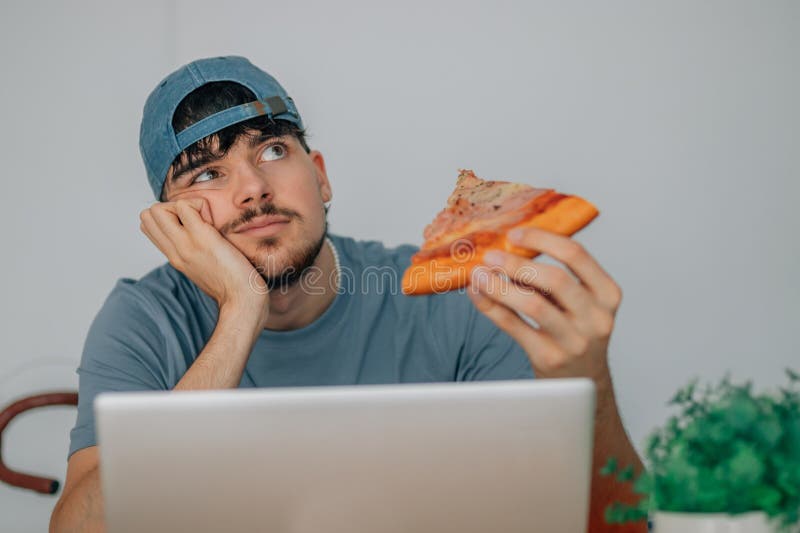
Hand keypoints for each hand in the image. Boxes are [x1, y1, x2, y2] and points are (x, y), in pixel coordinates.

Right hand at [139, 199, 268, 320]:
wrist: (242, 300)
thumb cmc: (232, 286)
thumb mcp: (205, 269)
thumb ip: (195, 253)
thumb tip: (197, 237)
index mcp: (175, 258)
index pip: (149, 228)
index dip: (167, 217)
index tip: (190, 225)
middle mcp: (174, 251)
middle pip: (148, 216)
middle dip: (170, 208)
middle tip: (196, 220)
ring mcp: (185, 244)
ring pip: (158, 209)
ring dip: (183, 206)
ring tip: (205, 221)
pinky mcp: (201, 237)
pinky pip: (185, 205)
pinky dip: (200, 205)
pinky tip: (214, 221)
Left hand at [468, 227, 621, 382]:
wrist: (581, 383)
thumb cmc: (575, 334)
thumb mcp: (578, 303)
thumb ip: (551, 279)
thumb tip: (507, 249)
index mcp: (607, 294)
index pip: (576, 255)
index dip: (543, 239)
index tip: (515, 234)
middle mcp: (596, 317)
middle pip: (555, 279)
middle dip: (517, 263)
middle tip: (491, 255)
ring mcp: (575, 340)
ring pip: (533, 303)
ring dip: (500, 285)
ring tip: (480, 274)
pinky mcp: (550, 358)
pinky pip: (514, 326)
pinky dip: (491, 307)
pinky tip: (478, 294)